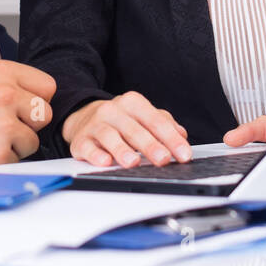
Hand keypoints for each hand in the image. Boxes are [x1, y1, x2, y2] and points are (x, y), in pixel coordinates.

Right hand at [0, 59, 55, 170]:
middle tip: (3, 126)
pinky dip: (2, 160)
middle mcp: (6, 95)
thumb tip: (22, 86)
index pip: (47, 86)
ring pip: (32, 141)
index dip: (36, 99)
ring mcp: (4, 125)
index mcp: (1, 72)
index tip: (24, 106)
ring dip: (15, 144)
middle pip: (45, 115)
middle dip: (28, 123)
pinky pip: (16, 160)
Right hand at [63, 91, 190, 168]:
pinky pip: (88, 148)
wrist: (84, 117)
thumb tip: (181, 136)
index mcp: (132, 103)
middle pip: (134, 129)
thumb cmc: (121, 119)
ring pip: (109, 136)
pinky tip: (105, 162)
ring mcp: (95, 125)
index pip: (155, 121)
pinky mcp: (81, 140)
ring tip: (134, 162)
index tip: (184, 154)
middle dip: (150, 145)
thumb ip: (164, 124)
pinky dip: (96, 155)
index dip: (171, 138)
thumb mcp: (143, 116)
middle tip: (163, 159)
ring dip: (122, 150)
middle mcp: (113, 111)